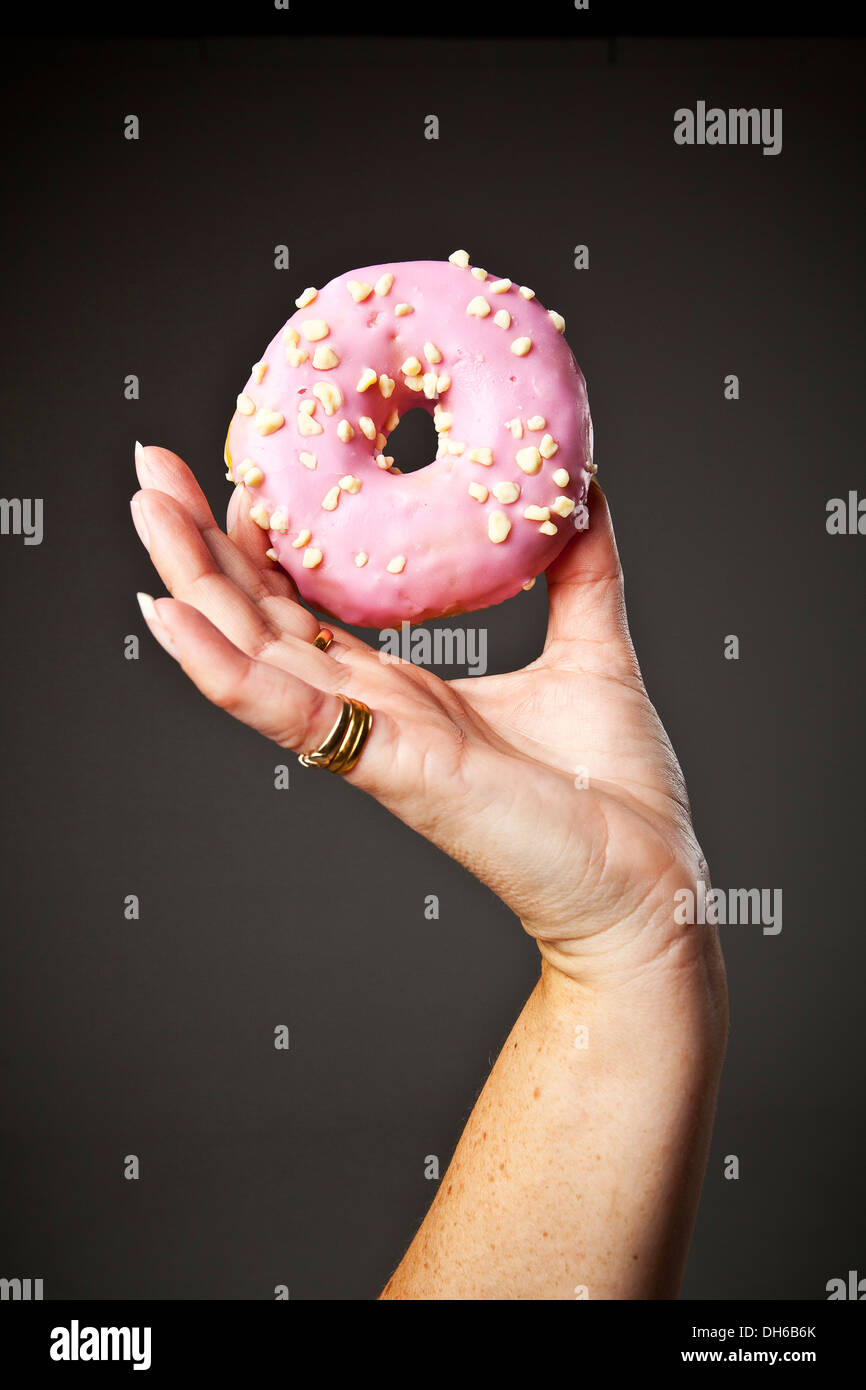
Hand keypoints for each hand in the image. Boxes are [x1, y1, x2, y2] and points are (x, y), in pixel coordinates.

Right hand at [131, 444, 708, 983]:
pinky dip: (222, 668)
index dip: (263, 545)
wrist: (649, 886)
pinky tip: (170, 616)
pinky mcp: (391, 767)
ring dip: (192, 583)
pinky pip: (287, 714)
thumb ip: (581, 572)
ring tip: (146, 508)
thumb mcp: (592, 652)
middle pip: (260, 622)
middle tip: (152, 468)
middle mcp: (373, 714)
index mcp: (406, 692)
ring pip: (254, 656)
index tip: (242, 471)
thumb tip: (583, 489)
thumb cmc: (614, 793)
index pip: (306, 609)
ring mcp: (374, 742)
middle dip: (201, 545)